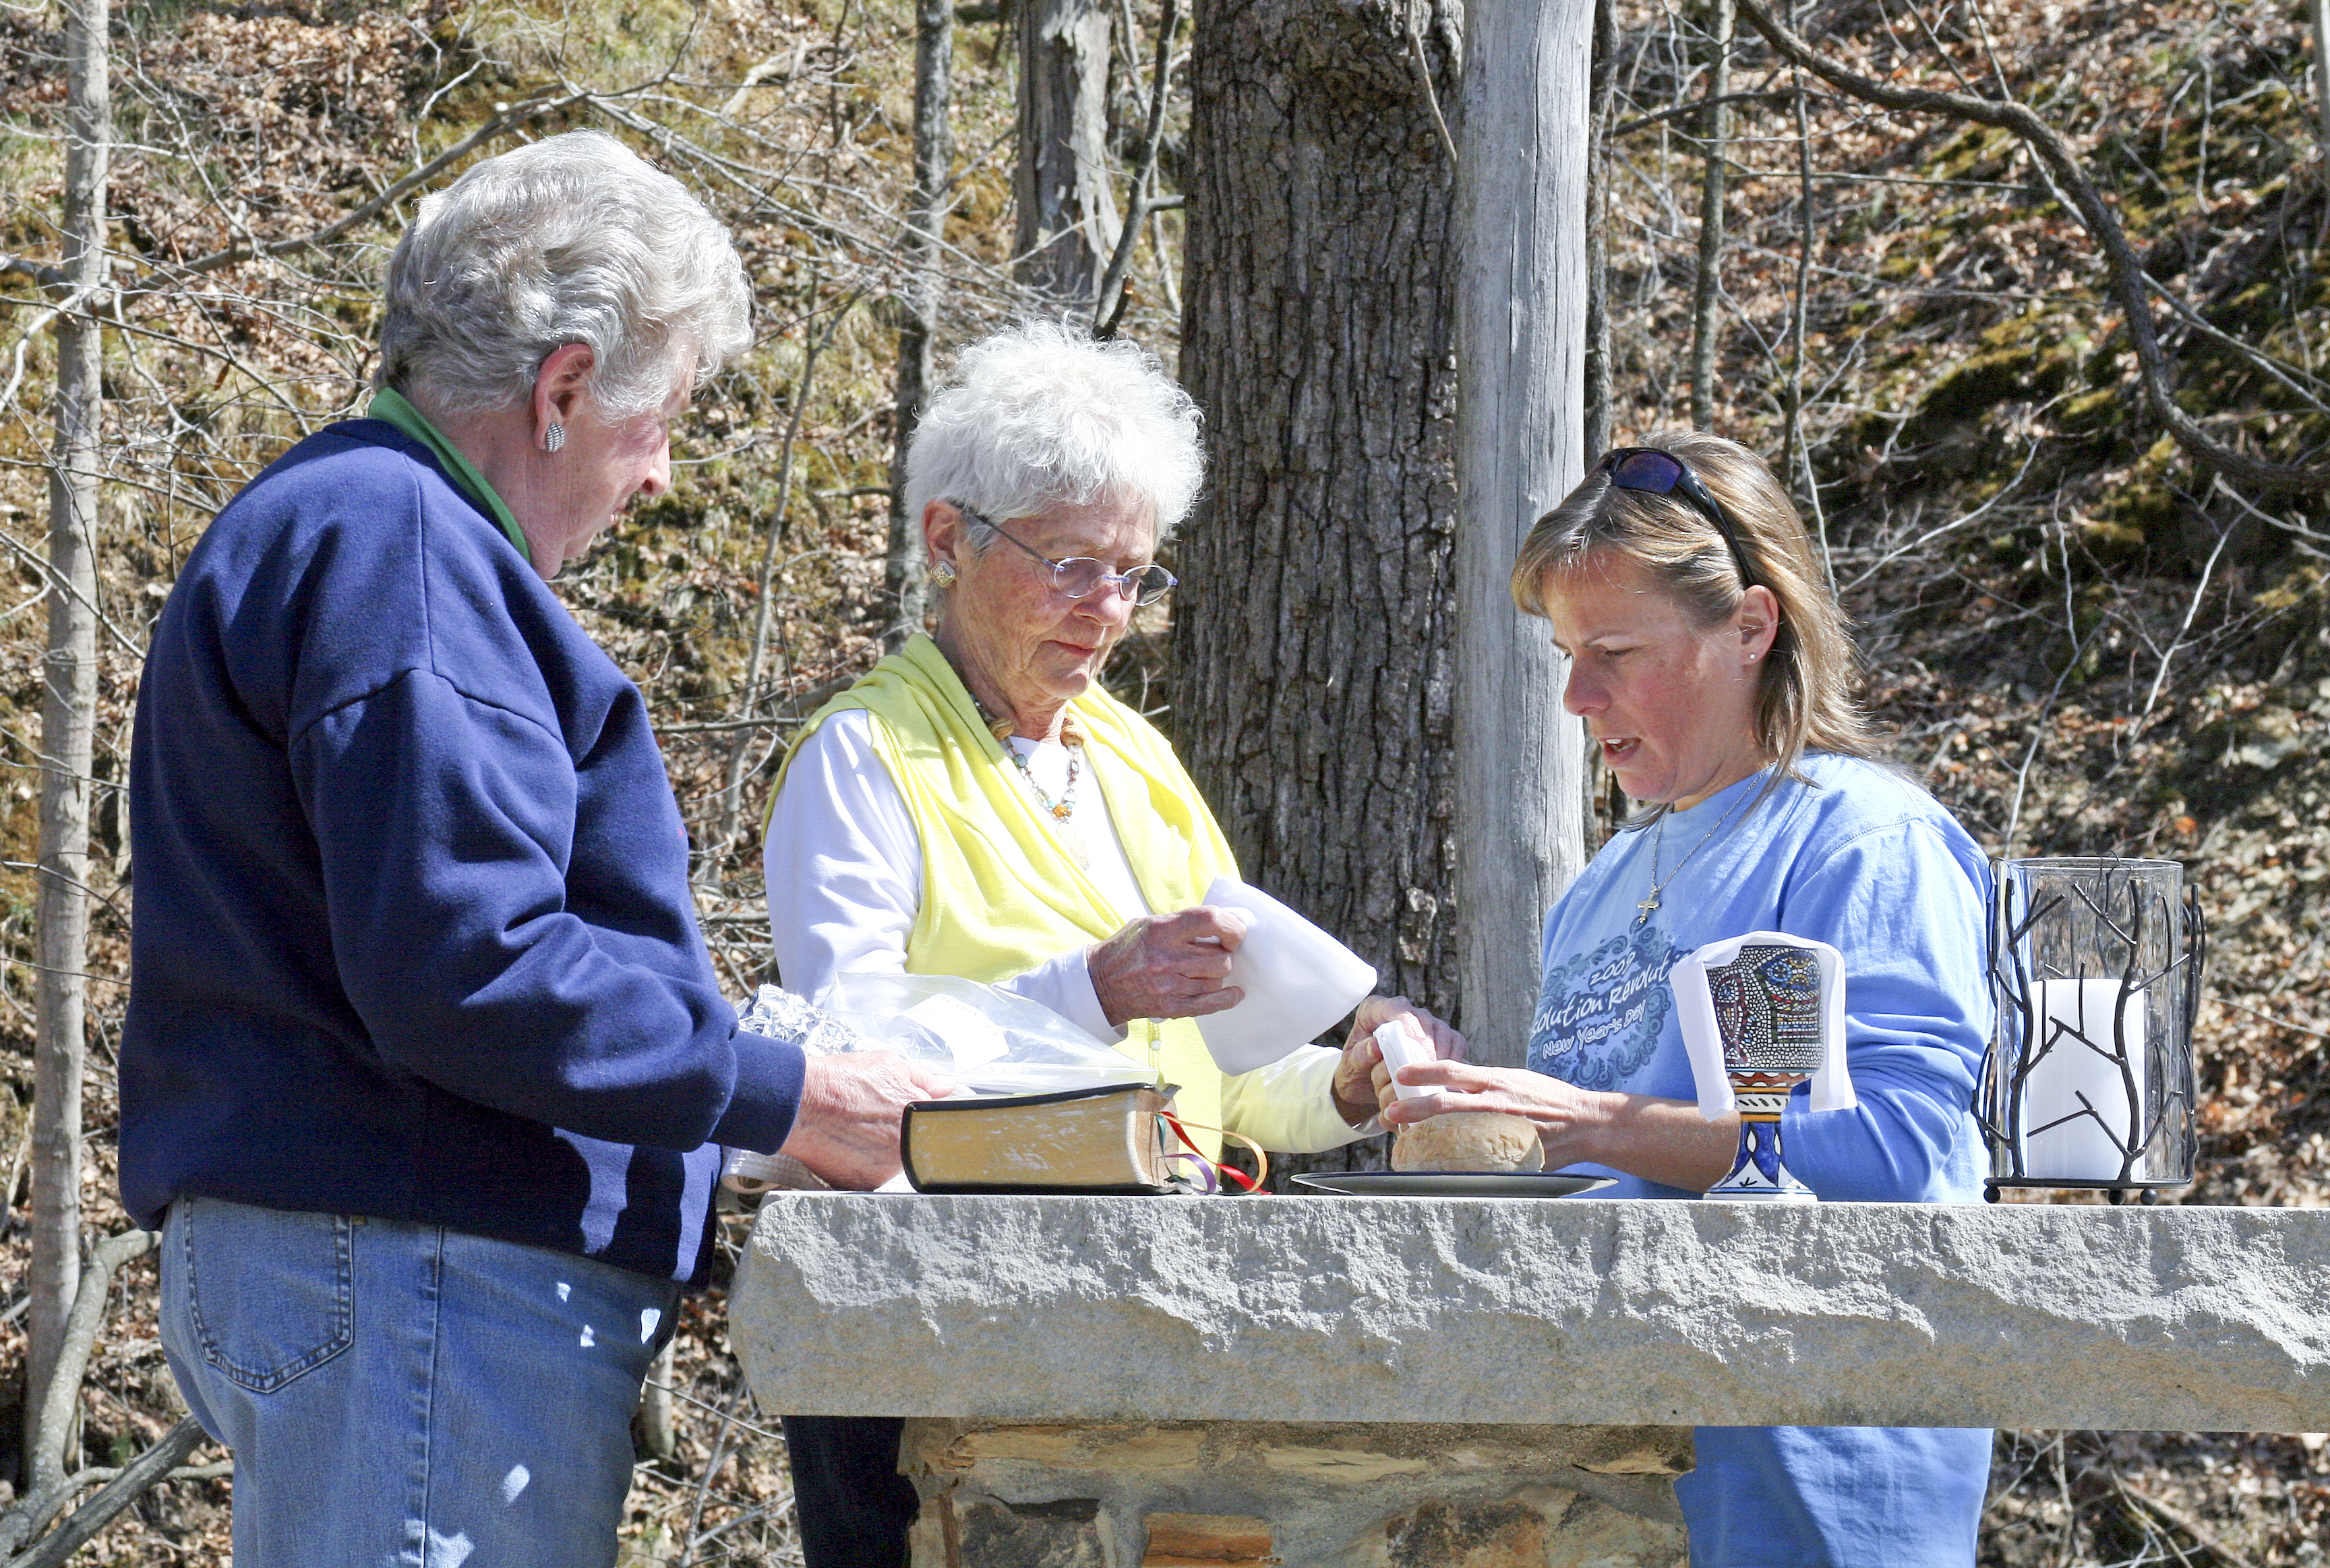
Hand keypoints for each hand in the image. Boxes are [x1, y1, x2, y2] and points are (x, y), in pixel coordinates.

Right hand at [778, 1050, 953, 1190]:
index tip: (903, 1112)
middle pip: (913, 1143)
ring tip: (856, 1129)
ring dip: (881, 1149)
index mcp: (920, 1118)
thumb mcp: (890, 1065)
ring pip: (892, 1160)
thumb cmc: (843, 1079)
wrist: (801, 1103)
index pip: (933, 1123)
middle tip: (873, 1118)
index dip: (918, 1115)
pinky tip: (847, 1145)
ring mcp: (887, 1169)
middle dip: (899, 1131)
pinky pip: (871, 1174)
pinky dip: (861, 1163)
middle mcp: (908, 1147)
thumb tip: (946, 1086)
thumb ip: (924, 1078)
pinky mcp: (864, 1183)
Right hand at [1087, 906, 1248, 1027]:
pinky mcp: (1172, 1006)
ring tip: (1205, 970)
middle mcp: (1168, 957)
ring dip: (1217, 974)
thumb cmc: (1127, 949)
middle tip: (1216, 952)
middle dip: (1225, 953)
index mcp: (1162, 930)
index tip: (1233, 932)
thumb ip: (1182, 923)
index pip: (1210, 920)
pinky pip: (1211, 1004)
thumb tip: (1218, 924)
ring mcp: (1170, 985)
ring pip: (1218, 979)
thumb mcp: (1148, 923)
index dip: (1231, 926)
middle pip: (1221, 956)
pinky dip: (1227, 998)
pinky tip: (1234, 993)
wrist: (1101, 984)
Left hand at [1332, 996, 1464, 1125]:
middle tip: (1428, 1068)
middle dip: (1427, 1045)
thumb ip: (1361, 1055)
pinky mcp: (1438, 1037)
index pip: (1396, 1008)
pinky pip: (1454, 1042)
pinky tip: (1446, 1077)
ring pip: (1441, 1030)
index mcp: (1375, 1010)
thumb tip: (1376, 1046)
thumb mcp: (1351, 1066)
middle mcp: (1402, 1012)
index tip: (1415, 1044)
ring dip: (1441, 1054)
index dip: (1408, 1024)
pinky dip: (1452, 1058)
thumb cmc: (1356, 1071)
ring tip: (1436, 1077)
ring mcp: (1422, 1023)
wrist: (1364, 1083)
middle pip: (1423, 1019)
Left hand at [1379, 1059, 1737, 1190]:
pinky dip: (1459, 1163)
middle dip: (1416, 1109)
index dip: (1425, 1071)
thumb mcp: (1513, 1079)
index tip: (1401, 1073)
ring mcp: (1505, 1128)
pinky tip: (1440, 1167)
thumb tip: (1447, 1087)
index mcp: (1497, 1079)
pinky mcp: (1514, 1152)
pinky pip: (1481, 1159)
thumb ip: (1482, 1085)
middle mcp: (1499, 1101)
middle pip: (1449, 1103)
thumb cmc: (1546, 1098)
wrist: (1586, 1121)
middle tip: (1391, 1112)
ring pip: (1460, 1132)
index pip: (1454, 1070)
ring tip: (1407, 1141)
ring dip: (1431, 1138)